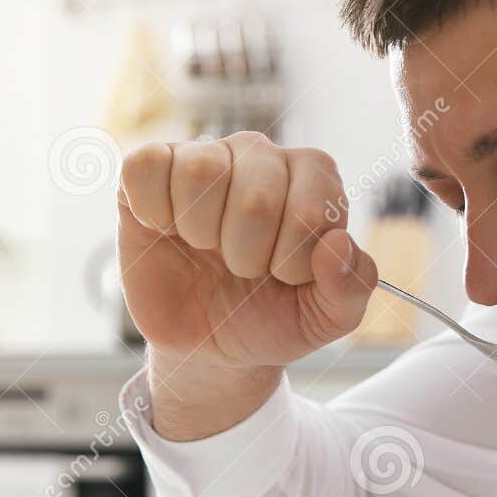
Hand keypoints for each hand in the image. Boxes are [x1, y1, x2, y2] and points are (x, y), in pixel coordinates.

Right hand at [117, 134, 379, 370]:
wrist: (209, 343)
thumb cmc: (272, 315)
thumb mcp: (326, 317)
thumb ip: (351, 287)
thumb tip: (337, 244)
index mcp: (315, 177)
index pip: (311, 210)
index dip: (293, 260)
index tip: (284, 276)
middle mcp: (262, 154)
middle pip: (257, 196)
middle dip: (248, 256)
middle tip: (242, 269)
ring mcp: (206, 156)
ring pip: (203, 172)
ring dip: (202, 234)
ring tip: (206, 248)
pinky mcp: (152, 169)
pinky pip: (145, 166)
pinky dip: (153, 210)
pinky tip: (166, 229)